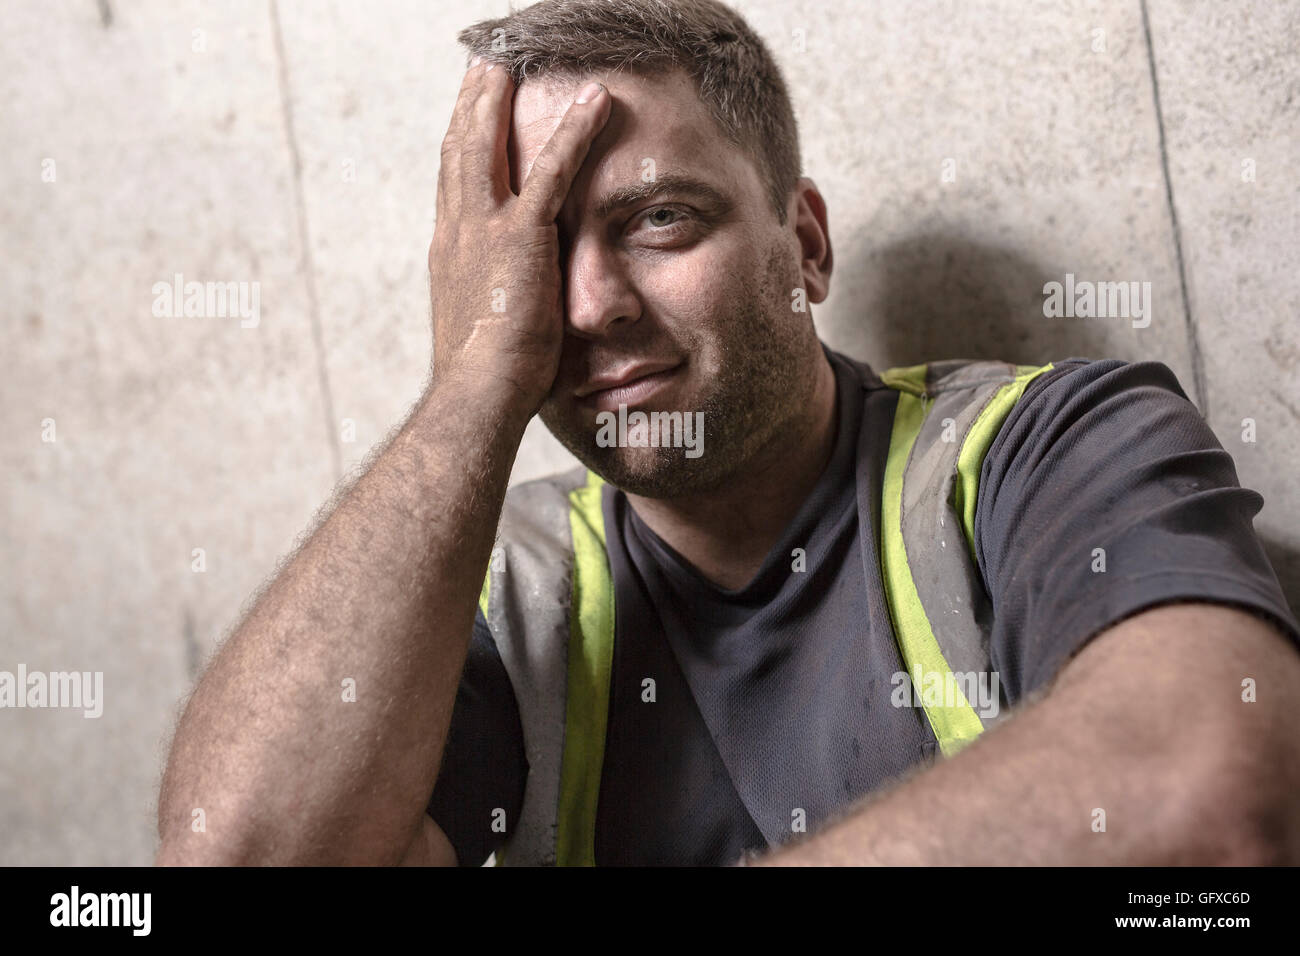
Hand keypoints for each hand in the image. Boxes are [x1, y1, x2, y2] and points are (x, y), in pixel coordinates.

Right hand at [428, 59, 610, 414]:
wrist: (474, 398)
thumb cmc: (482, 388)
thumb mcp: (482, 338)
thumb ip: (494, 311)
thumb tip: (507, 320)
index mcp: (449, 256)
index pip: (454, 188)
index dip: (460, 149)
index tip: (465, 120)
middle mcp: (457, 232)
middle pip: (460, 151)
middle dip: (471, 106)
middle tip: (481, 69)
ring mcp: (484, 231)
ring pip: (491, 145)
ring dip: (504, 99)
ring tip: (519, 62)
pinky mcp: (521, 238)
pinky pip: (553, 171)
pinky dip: (575, 131)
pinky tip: (597, 101)